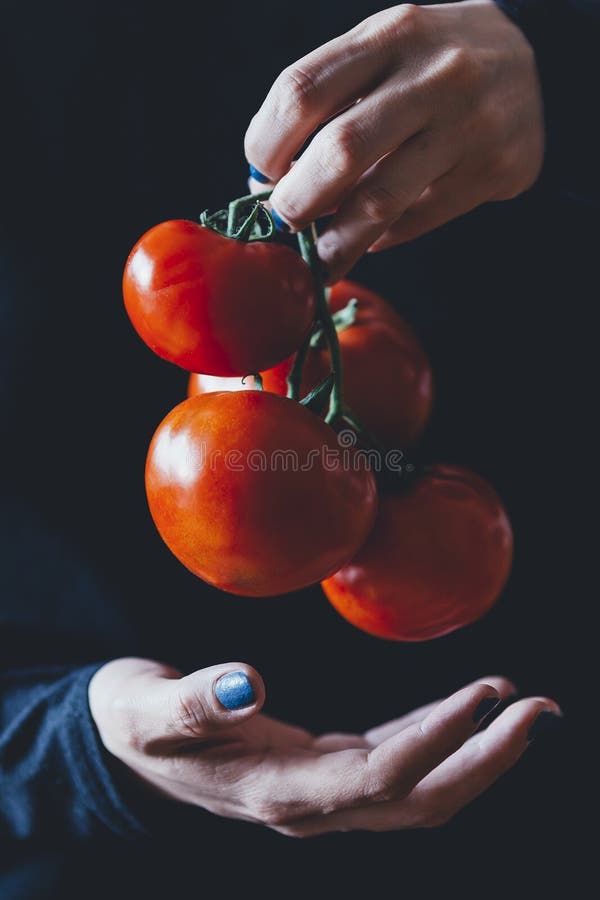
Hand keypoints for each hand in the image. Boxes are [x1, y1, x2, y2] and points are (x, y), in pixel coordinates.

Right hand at [89, 658, 559, 836]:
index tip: (486, 694)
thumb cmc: (133, 723)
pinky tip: (460, 712)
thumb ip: (195, 702)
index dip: (437, 738)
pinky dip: (438, 742)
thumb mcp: (146, 708)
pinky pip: (395, 769)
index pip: (378, 774)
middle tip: (541, 711)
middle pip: (419, 800)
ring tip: (522, 708)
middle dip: (487, 761)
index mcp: (275, 789)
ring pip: (417, 793)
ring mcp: (318, 797)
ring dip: (476, 755)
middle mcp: (309, 805)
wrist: (120, 749)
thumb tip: (247, 681)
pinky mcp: (321, 775)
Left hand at [244, 0, 543, 280]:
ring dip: (336, 240)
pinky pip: (420, 218)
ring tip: (318, 260)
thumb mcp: (385, 50)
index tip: (261, 172)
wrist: (535, 61)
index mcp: (390, 35)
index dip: (266, 143)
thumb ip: (332, 99)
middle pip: (341, 149)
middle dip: (297, 200)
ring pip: (382, 198)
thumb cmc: (434, 62)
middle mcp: (435, 75)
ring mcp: (470, 124)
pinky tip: (371, 239)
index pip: (302, 91)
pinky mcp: (494, 168)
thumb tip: (270, 178)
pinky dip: (384, 237)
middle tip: (283, 221)